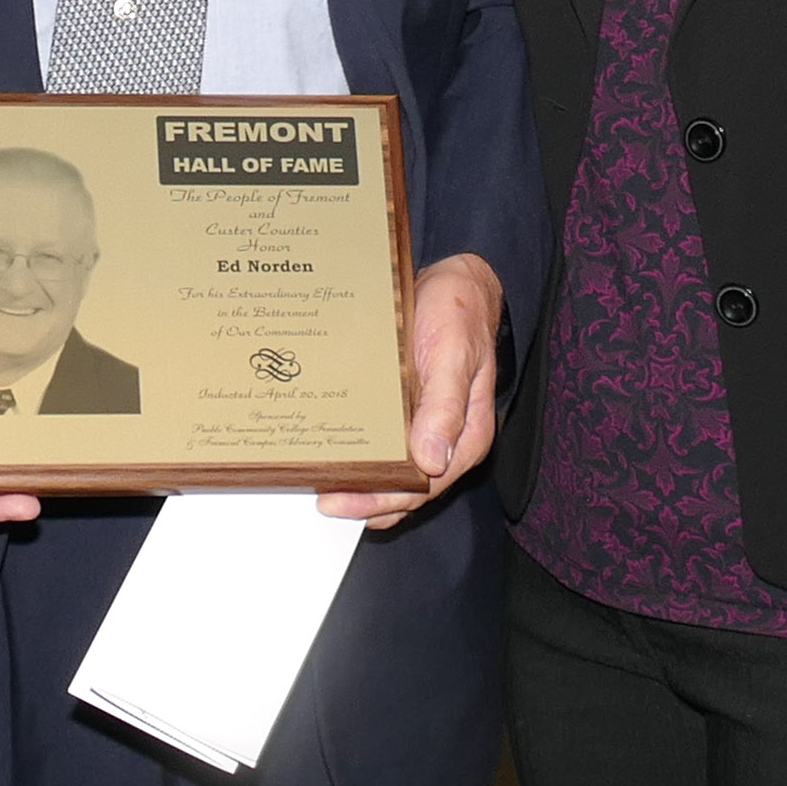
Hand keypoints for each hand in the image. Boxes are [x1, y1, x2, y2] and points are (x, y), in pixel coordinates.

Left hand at [318, 255, 506, 527]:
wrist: (458, 282)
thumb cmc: (460, 313)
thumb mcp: (454, 355)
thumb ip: (446, 408)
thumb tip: (432, 462)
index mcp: (466, 436)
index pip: (424, 487)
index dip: (383, 500)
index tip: (344, 503)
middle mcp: (447, 439)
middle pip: (406, 489)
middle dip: (365, 501)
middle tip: (323, 502)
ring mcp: (427, 427)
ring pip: (394, 472)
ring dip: (361, 484)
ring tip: (321, 487)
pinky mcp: (409, 413)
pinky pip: (386, 445)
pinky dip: (364, 456)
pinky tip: (336, 456)